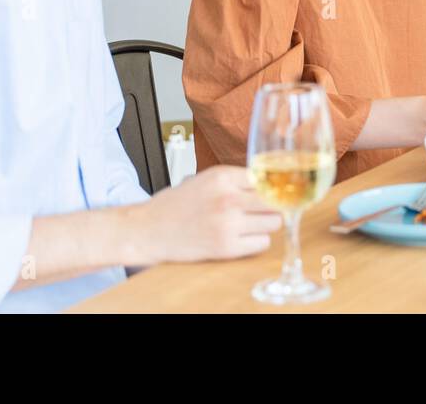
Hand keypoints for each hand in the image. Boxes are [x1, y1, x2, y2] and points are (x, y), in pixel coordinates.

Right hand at [140, 165, 280, 263]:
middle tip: (261, 210)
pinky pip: (262, 243)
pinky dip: (257, 241)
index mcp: (223, 176)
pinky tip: (243, 237)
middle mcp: (228, 198)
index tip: (269, 192)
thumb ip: (236, 179)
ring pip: (274, 222)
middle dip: (271, 205)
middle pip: (275, 201)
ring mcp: (228, 224)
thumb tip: (269, 181)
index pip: (267, 178)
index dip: (268, 187)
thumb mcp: (206, 179)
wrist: (149, 230)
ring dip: (266, 224)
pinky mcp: (227, 248)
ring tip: (250, 224)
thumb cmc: (177, 204)